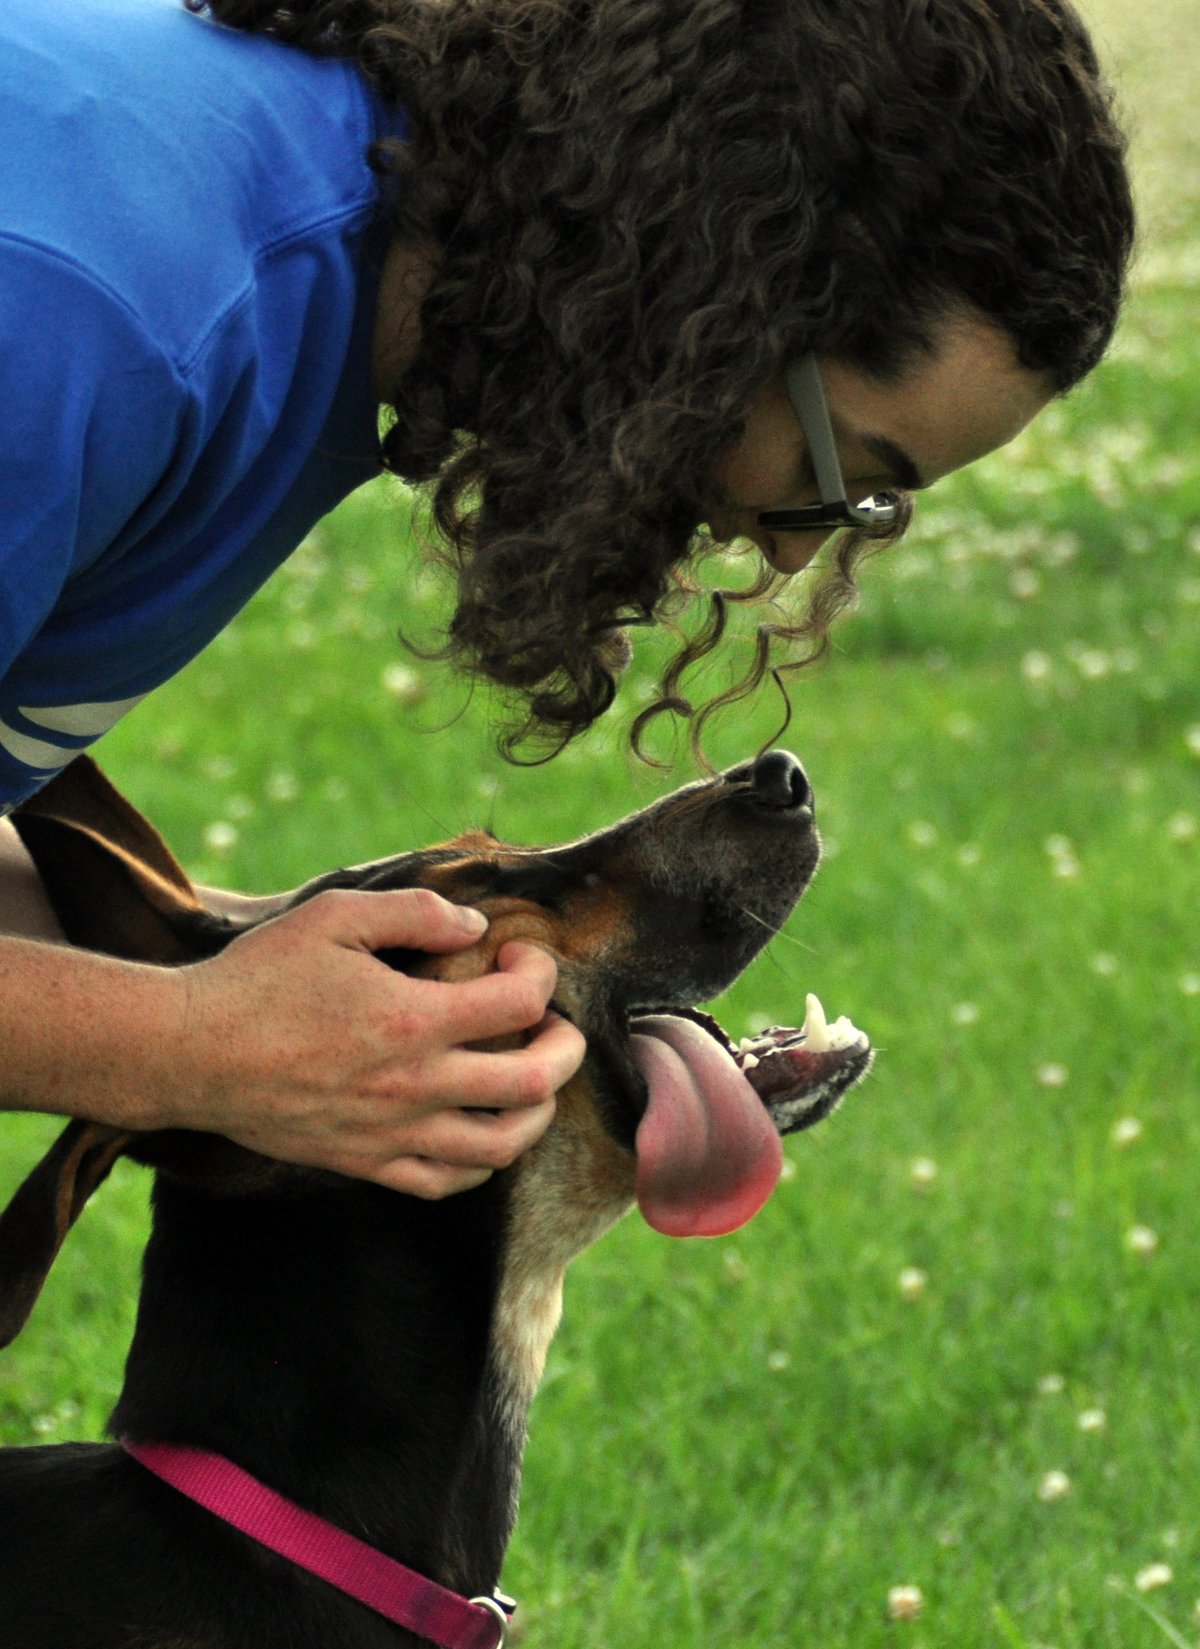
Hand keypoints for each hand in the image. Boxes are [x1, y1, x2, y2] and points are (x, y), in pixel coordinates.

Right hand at [167, 888, 585, 1196]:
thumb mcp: (335, 917)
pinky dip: (482, 1162)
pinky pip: (447, 1183)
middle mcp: (413, 1085)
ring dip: (537, 1112)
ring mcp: (392, 1134)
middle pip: (534, 1084)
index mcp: (412, 1019)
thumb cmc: (258, 978)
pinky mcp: (365, 1164)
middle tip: (555, 1024)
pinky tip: (480, 1128)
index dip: (540, 972)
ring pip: (502, 1146)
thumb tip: (475, 926)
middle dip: (565, 1048)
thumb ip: (415, 912)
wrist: (189, 1053)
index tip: (520, 958)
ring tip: (532, 1079)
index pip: (521, 1002)